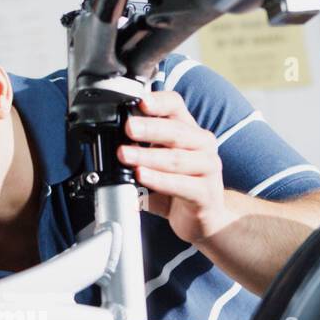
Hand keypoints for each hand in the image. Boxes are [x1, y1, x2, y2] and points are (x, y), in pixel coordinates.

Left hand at [116, 89, 235, 245]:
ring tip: (125, 155)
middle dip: (149, 129)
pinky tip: (142, 177)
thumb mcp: (160, 163)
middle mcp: (203, 145)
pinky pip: (181, 185)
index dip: (159, 102)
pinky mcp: (205, 193)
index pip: (176, 107)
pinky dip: (159, 180)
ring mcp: (208, 168)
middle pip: (176, 131)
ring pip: (176, 159)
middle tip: (128, 128)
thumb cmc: (179, 187)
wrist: (203, 218)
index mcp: (190, 131)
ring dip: (147, 156)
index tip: (140, 101)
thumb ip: (142, 151)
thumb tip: (111, 143)